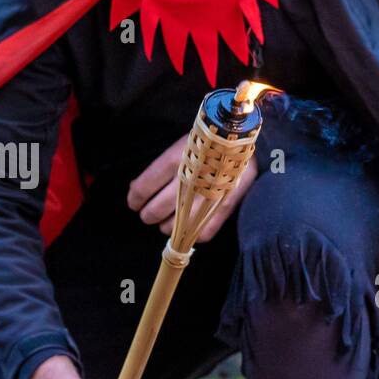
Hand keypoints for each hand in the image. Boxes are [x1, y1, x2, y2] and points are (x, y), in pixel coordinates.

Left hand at [127, 137, 258, 242]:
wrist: (243, 143)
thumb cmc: (207, 144)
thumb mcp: (182, 146)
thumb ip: (162, 167)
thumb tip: (137, 189)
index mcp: (178, 159)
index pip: (146, 185)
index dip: (136, 198)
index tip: (134, 203)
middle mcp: (192, 179)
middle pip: (159, 208)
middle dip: (149, 215)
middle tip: (148, 216)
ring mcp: (210, 195)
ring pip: (179, 224)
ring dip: (167, 227)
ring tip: (166, 224)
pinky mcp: (226, 207)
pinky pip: (203, 232)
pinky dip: (192, 235)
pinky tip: (188, 230)